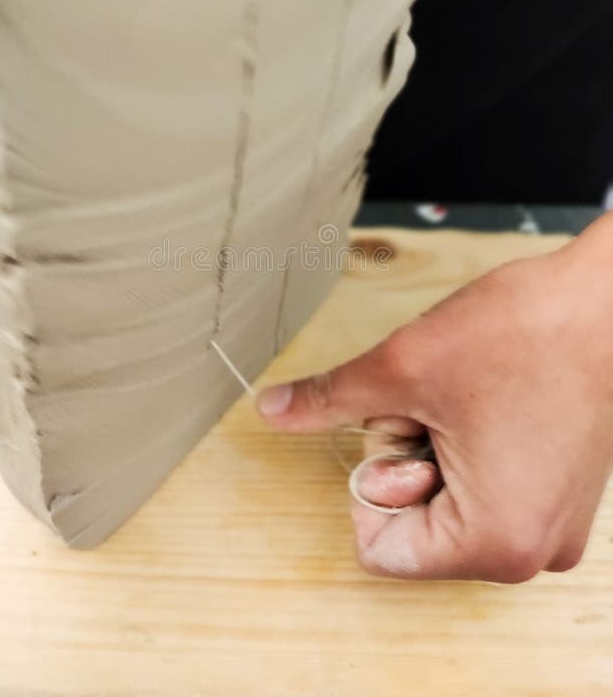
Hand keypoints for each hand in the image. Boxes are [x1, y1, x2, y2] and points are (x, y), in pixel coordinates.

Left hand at [257, 215, 612, 581]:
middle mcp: (531, 551)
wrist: (604, 300)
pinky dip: (468, 450)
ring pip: (446, 505)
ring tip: (469, 403)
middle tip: (438, 406)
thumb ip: (328, 402)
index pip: (379, 550)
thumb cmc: (524, 333)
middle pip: (414, 527)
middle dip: (406, 458)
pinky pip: (485, 491)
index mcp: (493, 542)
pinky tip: (491, 406)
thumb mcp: (403, 368)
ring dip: (437, 450)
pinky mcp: (560, 497)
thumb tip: (271, 411)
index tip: (402, 428)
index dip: (371, 480)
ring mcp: (551, 526)